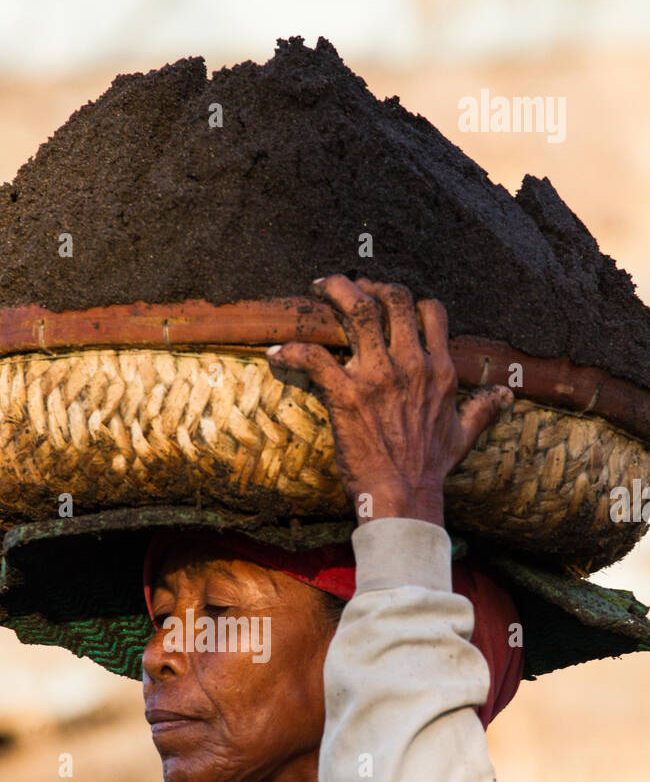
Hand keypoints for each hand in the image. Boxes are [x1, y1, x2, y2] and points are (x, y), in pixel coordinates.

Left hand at [267, 275, 512, 527]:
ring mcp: (378, 377)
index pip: (430, 312)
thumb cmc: (430, 469)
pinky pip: (315, 357)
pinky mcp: (346, 395)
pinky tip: (278, 352)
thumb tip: (505, 396)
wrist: (403, 497)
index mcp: (438, 370)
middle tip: (346, 287)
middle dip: (367, 284)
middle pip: (392, 299)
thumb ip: (482, 408)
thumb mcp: (464, 435)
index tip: (386, 299)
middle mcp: (411, 365)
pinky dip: (293, 350)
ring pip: (357, 311)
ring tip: (318, 288)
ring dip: (334, 292)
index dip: (407, 298)